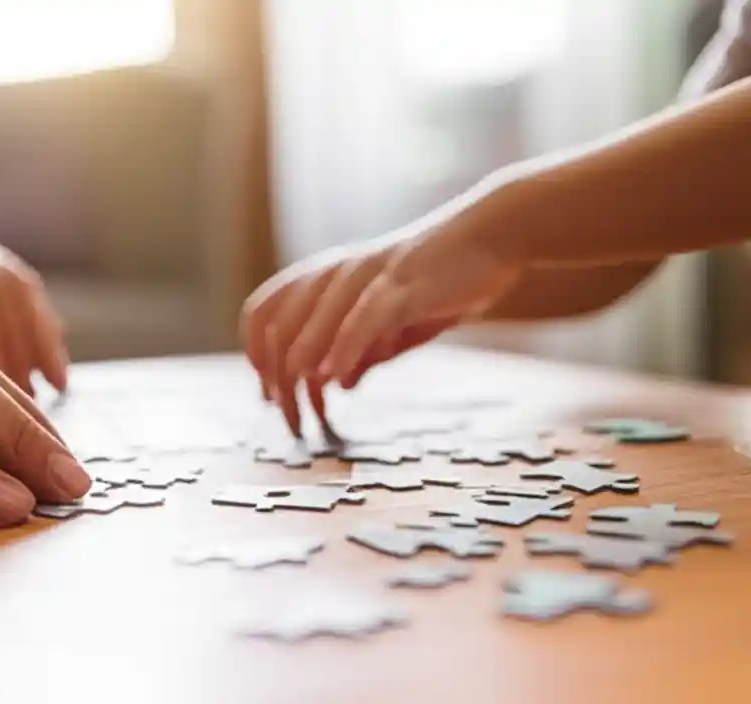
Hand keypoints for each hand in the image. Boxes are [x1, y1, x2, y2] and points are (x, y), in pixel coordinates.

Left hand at [241, 214, 521, 434]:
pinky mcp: (400, 284)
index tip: (268, 395)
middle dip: (277, 381)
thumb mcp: (396, 322)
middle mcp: (335, 273)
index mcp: (326, 276)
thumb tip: (342, 385)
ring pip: (311, 326)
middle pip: (279, 329)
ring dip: (301, 375)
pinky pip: (362, 318)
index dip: (257, 355)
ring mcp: (366, 277)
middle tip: (290, 420)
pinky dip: (343, 349)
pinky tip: (334, 379)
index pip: (263, 312)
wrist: (493, 236)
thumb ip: (367, 350)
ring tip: (305, 412)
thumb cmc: (442, 279)